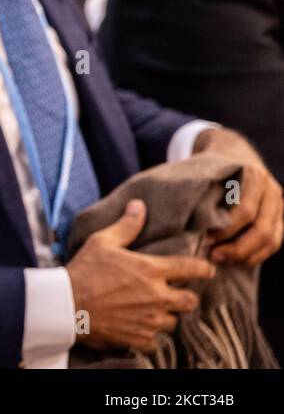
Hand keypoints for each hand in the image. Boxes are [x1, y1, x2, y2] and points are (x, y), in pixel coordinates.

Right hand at [67, 199, 215, 352]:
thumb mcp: (102, 242)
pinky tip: (138, 327)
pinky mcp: (140, 338)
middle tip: (174, 294)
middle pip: (190, 301)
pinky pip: (156, 341)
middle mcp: (158, 297)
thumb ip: (126, 226)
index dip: (204, 268)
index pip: (193, 268)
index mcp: (152, 270)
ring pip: (173, 322)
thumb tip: (139, 206)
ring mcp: (150, 320)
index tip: (207, 269)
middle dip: (186, 298)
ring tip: (151, 311)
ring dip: (165, 316)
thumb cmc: (84, 270)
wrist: (66, 305)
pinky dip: (149, 335)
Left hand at [194, 128, 283, 265]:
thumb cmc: (208, 163)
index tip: (203, 239)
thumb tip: (143, 207)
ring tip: (219, 260)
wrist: (233, 151)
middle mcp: (270, 188)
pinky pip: (274, 242)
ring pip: (270, 238)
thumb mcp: (200, 167)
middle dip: (235, 247)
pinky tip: (235, 261)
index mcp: (251, 174)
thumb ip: (188, 186)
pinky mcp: (279, 216)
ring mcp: (278, 203)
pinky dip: (256, 255)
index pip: (244, 210)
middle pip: (260, 228)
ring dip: (245, 254)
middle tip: (210, 256)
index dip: (225, 229)